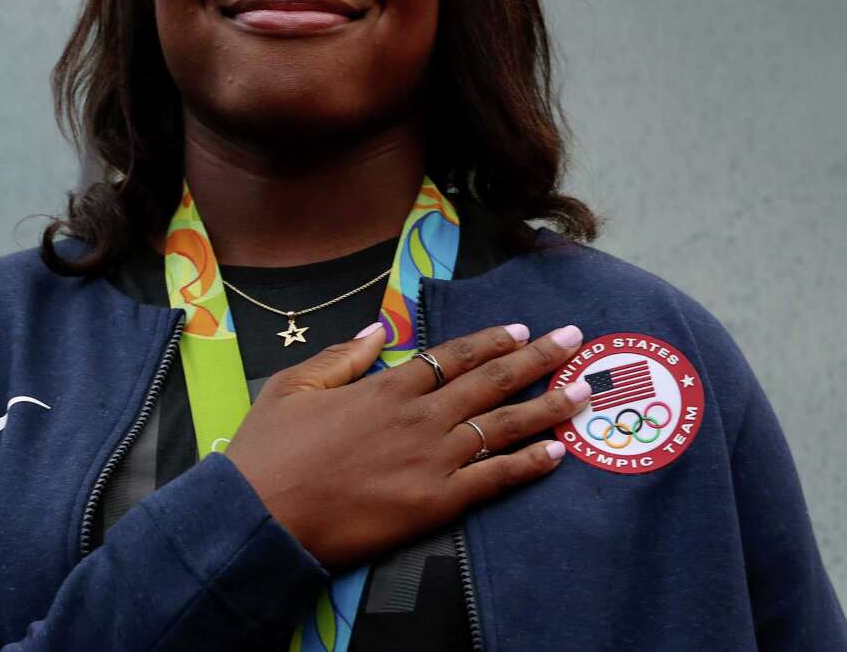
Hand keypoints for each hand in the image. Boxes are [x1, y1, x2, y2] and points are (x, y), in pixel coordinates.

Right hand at [224, 322, 589, 568]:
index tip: (522, 328)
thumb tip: (380, 329)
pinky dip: (529, 464)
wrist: (263, 517)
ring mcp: (432, 461)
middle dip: (537, 357)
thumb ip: (343, 356)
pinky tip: (558, 452)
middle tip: (573, 338)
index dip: (491, 341)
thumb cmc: (270, 451)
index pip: (453, 355)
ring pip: (503, 426)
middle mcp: (419, 417)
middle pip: (491, 381)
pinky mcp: (436, 503)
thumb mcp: (293, 386)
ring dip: (548, 406)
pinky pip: (494, 479)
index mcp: (385, 387)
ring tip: (583, 391)